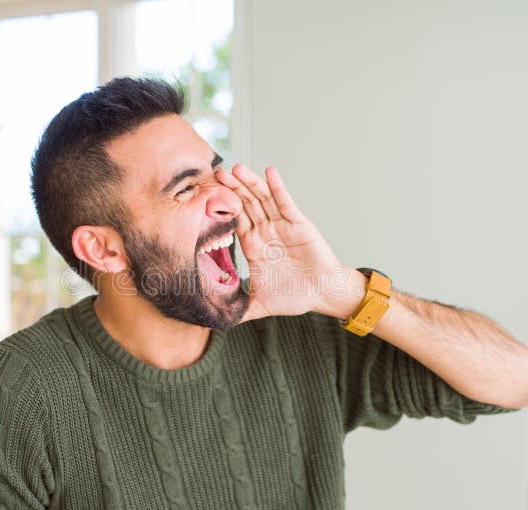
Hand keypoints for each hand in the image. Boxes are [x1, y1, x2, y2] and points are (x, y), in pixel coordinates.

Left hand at [215, 164, 348, 321]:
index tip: (205, 193)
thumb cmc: (294, 296)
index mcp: (253, 245)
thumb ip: (238, 311)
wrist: (322, 294)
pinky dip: (278, 187)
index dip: (221, 207)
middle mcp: (266, 231)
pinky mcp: (299, 224)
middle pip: (245, 204)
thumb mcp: (259, 305)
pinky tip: (270, 172)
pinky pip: (286, 203)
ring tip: (237, 168)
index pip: (234, 221)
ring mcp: (281, 225)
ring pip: (262, 199)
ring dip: (250, 183)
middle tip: (216, 172)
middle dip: (231, 188)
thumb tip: (216, 324)